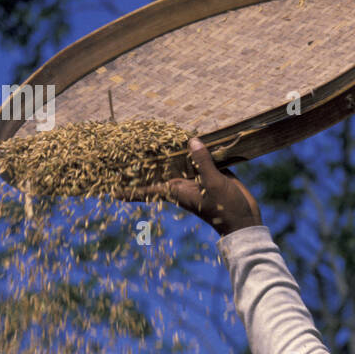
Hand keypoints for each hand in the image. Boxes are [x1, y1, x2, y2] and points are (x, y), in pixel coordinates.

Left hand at [118, 137, 262, 235]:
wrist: (244, 219)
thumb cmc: (224, 209)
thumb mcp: (213, 184)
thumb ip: (203, 162)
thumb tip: (191, 140)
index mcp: (176, 189)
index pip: (146, 190)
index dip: (128, 190)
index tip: (110, 192)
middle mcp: (181, 183)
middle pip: (158, 170)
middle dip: (143, 160)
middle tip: (123, 147)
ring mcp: (195, 178)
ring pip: (177, 161)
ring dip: (168, 150)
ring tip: (152, 134)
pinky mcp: (209, 174)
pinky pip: (196, 159)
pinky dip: (193, 149)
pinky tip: (188, 135)